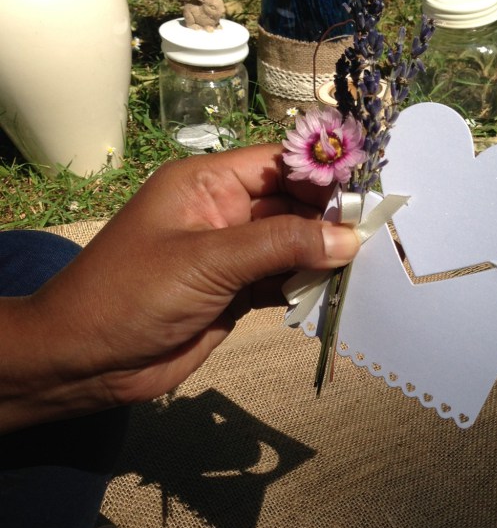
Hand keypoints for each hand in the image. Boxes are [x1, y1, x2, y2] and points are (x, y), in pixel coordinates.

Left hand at [2, 145, 359, 428]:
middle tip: (380, 234)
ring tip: (370, 264)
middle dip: (331, 219)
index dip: (324, 173)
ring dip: (324, 256)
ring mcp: (230, 256)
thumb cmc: (132, 295)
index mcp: (207, 185)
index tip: (371, 190)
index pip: (278, 165)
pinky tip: (337, 291)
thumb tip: (348, 238)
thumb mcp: (208, 261)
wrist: (85, 362)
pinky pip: (282, 281)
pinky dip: (307, 286)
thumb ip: (279, 245)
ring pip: (291, 246)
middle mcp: (223, 213)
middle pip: (292, 205)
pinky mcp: (234, 295)